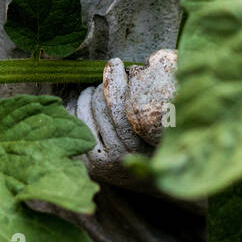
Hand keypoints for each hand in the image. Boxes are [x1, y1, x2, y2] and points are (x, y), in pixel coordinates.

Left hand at [74, 49, 176, 185]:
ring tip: (98, 90)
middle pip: (100, 105)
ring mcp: (100, 160)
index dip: (115, 80)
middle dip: (103, 86)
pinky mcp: (86, 162)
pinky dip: (77, 107)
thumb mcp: (165, 125)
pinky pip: (76, 122)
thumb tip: (140, 66)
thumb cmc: (159, 141)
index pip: (119, 106)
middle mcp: (119, 155)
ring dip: (89, 94)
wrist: (150, 178)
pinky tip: (86, 102)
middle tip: (110, 77)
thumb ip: (155, 102)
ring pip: (85, 111)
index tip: (116, 62)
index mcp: (140, 144)